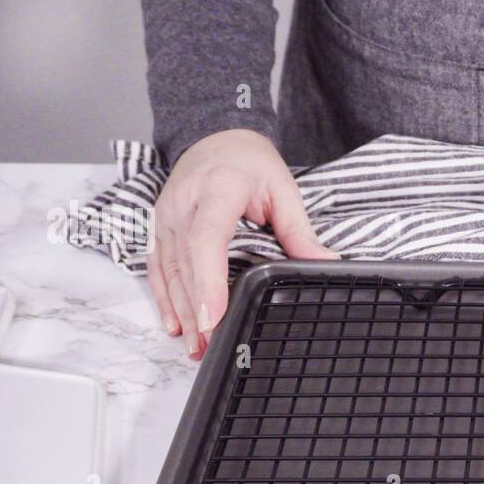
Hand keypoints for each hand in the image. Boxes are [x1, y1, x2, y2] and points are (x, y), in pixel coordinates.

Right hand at [147, 129, 336, 358]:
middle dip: (196, 310)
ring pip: (170, 272)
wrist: (215, 135)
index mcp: (217, 190)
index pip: (206, 241)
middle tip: (209, 348)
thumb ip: (299, 229)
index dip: (208, 282)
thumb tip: (325, 262)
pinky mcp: (159, 228)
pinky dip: (165, 298)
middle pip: (186, 265)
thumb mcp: (283, 188)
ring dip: (181, 312)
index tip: (212, 317)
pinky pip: (158, 268)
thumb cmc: (249, 162)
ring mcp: (166, 217)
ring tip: (196, 348)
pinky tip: (176, 325)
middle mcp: (184, 204)